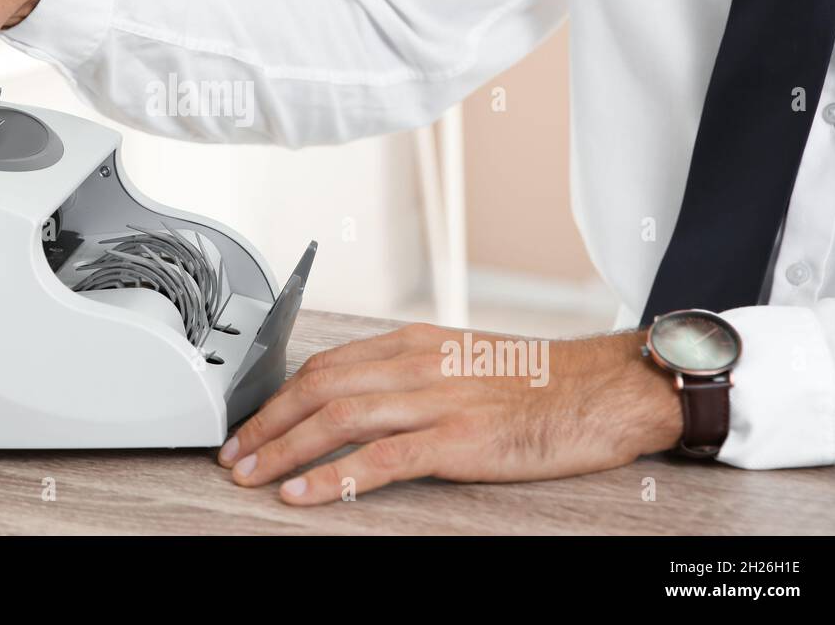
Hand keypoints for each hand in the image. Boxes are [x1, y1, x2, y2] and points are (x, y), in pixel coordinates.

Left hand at [217, 324, 682, 504]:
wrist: (600, 389)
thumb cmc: (535, 381)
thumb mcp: (460, 360)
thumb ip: (409, 372)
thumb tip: (359, 391)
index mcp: (413, 343)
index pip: (326, 363)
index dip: (280, 394)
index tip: (253, 420)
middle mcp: (415, 364)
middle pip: (318, 387)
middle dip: (267, 422)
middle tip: (234, 453)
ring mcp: (435, 400)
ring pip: (337, 418)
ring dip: (284, 448)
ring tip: (251, 475)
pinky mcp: (457, 440)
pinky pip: (381, 459)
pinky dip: (333, 476)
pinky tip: (303, 492)